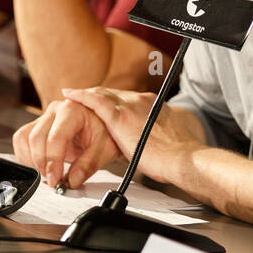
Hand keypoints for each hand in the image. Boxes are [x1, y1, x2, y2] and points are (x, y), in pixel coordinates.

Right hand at [12, 87, 172, 187]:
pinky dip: (26, 156)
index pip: (56, 137)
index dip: (53, 161)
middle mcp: (56, 110)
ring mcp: (45, 117)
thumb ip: (89, 164)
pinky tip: (40, 167)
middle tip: (52, 181)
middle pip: (36, 138)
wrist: (104, 125)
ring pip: (24, 138)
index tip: (55, 180)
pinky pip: (22, 140)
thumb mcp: (105, 149)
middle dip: (42, 164)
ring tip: (46, 174)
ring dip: (31, 160)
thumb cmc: (106, 132)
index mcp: (73, 110)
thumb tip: (72, 181)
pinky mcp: (38, 126)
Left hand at [54, 87, 198, 187]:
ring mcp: (132, 106)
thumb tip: (150, 149)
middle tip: (83, 97)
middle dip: (98, 96)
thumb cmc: (176, 157)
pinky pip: (96, 101)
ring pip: (103, 95)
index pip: (128, 100)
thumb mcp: (164, 142)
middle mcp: (142, 101)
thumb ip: (153, 138)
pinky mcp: (121, 116)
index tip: (107, 103)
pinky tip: (70, 95)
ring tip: (73, 95)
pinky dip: (82, 97)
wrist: (181, 158)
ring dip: (87, 96)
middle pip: (114, 94)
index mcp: (153, 106)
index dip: (114, 100)